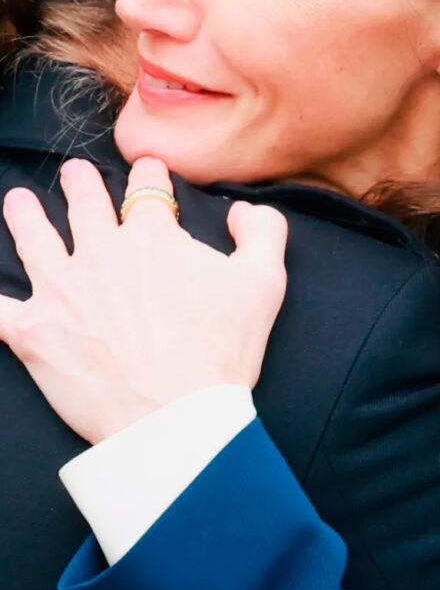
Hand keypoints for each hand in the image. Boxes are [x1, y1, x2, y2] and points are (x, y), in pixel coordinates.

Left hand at [0, 157, 286, 442]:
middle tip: (74, 174)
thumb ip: (263, 230)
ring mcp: (61, 290)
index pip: (146, 189)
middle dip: (79, 183)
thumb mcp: (265, 282)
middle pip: (82, 203)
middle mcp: (101, 253)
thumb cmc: (221, 354)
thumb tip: (245, 209)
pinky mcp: (32, 332)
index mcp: (152, 236)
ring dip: (25, 215)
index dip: (147, 174)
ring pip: (33, 238)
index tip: (145, 171)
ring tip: (18, 202)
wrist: (175, 419)